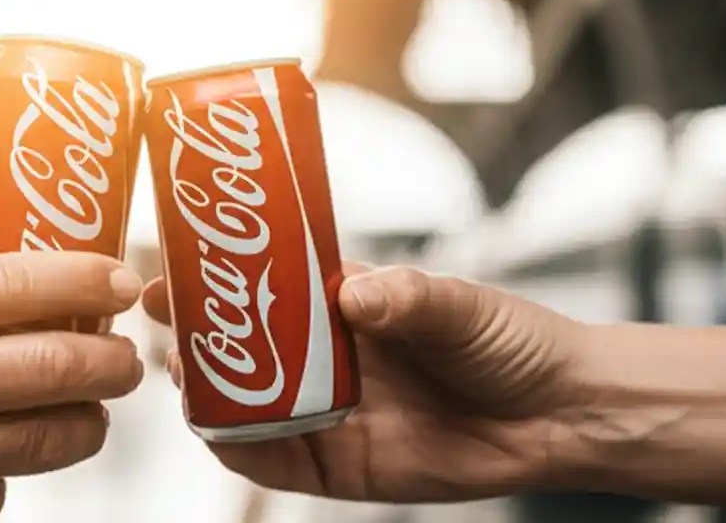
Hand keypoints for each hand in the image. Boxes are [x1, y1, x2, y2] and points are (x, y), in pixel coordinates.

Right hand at [144, 263, 586, 501]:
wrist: (559, 415)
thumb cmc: (508, 341)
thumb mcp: (458, 303)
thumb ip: (407, 296)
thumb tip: (352, 298)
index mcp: (341, 303)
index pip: (262, 281)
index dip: (215, 272)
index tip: (175, 261)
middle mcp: (323, 356)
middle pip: (238, 344)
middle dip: (195, 331)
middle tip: (166, 320)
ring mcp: (324, 411)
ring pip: (242, 402)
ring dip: (206, 388)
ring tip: (186, 371)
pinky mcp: (336, 465)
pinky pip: (271, 460)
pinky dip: (237, 447)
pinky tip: (218, 430)